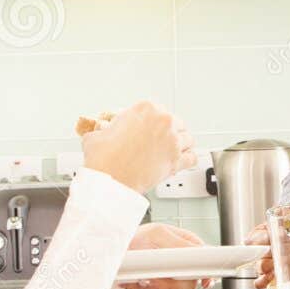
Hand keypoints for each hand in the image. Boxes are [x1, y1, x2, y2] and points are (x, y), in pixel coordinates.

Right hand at [81, 101, 195, 194]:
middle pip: (176, 122)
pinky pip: (191, 158)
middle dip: (169, 131)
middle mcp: (163, 121)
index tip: (151, 127)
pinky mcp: (177, 160)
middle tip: (160, 140)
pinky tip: (183, 161)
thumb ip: (106, 128)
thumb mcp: (98, 133)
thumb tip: (105, 130)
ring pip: (188, 138)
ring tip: (174, 149)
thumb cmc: (104, 158)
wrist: (110, 179)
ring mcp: (173, 141)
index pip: (158, 109)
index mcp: (146, 109)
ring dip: (181, 144)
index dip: (154, 121)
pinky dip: (188, 160)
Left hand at [120, 223, 209, 288]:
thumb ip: (181, 244)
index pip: (206, 261)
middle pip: (189, 283)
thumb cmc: (134, 238)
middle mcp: (181, 263)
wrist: (115, 253)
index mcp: (186, 246)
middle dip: (167, 283)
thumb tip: (199, 256)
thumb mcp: (158, 234)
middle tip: (149, 278)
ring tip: (137, 279)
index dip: (207, 274)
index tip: (204, 282)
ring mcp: (170, 277)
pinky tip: (135, 283)